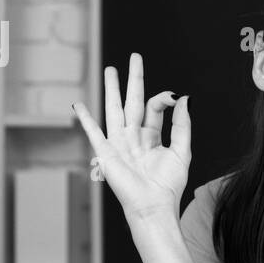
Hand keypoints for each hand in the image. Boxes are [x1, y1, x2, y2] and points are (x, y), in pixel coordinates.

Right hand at [72, 52, 190, 224]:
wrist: (153, 205)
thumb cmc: (168, 185)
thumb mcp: (182, 151)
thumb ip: (182, 125)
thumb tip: (184, 99)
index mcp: (151, 137)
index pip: (154, 109)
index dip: (163, 99)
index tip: (173, 96)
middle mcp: (133, 137)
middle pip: (132, 101)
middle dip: (133, 80)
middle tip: (134, 58)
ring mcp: (118, 143)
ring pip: (114, 109)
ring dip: (111, 89)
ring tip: (110, 69)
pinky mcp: (106, 152)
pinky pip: (94, 132)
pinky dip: (86, 119)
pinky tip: (79, 105)